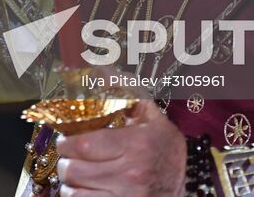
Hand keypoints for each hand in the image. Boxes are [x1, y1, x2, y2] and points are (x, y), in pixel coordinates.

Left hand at [55, 103, 187, 195]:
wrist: (187, 183)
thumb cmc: (165, 148)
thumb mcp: (151, 116)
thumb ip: (124, 91)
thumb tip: (98, 69)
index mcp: (135, 145)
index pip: (84, 144)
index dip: (67, 141)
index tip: (66, 138)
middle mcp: (129, 173)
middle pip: (73, 169)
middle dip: (66, 160)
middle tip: (70, 155)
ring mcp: (125, 196)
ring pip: (74, 190)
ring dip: (70, 180)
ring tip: (78, 172)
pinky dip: (77, 196)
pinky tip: (85, 188)